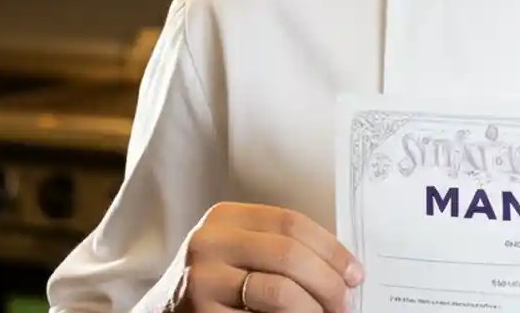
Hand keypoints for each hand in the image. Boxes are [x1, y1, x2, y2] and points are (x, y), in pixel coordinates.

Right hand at [169, 203, 363, 312]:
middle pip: (289, 255)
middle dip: (328, 281)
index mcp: (225, 217)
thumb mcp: (241, 250)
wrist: (165, 312)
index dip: (331, 249)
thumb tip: (343, 267)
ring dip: (314, 307)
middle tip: (346, 302)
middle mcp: (209, 242)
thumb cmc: (217, 281)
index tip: (355, 272)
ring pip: (280, 291)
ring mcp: (202, 280)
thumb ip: (280, 247)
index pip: (292, 223)